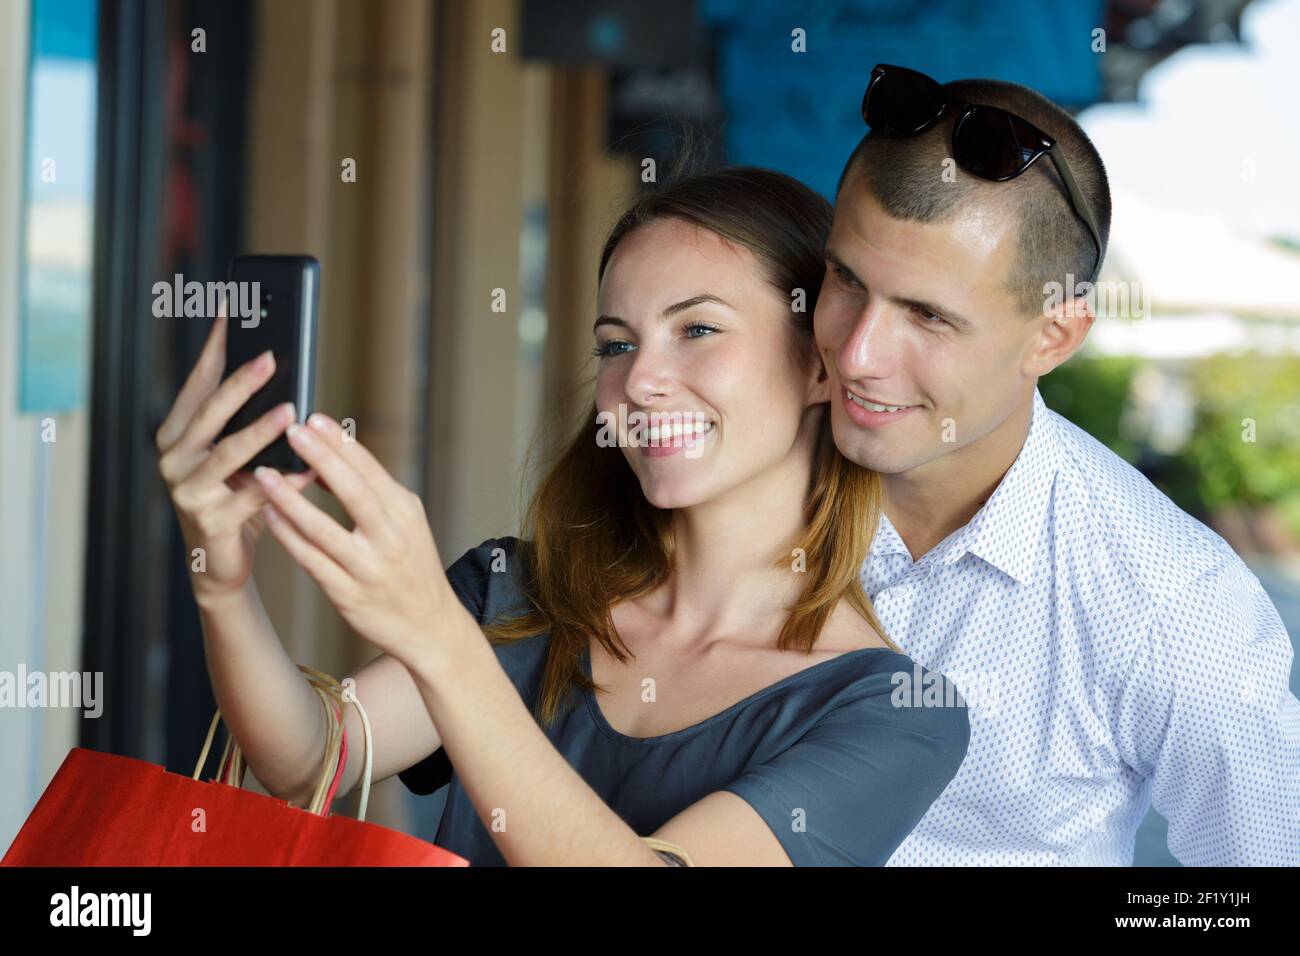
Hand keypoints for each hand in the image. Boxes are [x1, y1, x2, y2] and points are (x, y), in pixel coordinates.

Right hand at [155, 313, 316, 605]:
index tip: (232, 310)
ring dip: (260, 430)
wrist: (220, 559)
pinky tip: (308, 467)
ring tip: (291, 411)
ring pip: (226, 453)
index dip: (215, 346)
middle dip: (240, 382)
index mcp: (178, 431)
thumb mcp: (235, 452)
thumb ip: (246, 418)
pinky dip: (283, 480)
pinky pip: (253, 495)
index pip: (198, 381)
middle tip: (271, 357)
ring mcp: (186, 488)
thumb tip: (281, 369)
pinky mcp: (209, 519)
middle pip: (209, 411)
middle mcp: (173, 456)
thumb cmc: (233, 495)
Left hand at [252, 413, 453, 663]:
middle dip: (320, 458)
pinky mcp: (347, 594)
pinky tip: (270, 516)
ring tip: (264, 473)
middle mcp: (389, 538)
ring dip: (290, 499)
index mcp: (405, 512)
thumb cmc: (412, 566)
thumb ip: (373, 492)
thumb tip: (329, 457)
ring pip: (322, 529)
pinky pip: (310, 560)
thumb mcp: (406, 522)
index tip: (315, 417)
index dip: (341, 443)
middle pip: (352, 491)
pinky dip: (288, 537)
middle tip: (291, 430)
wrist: (429, 625)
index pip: (371, 470)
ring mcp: (367, 568)